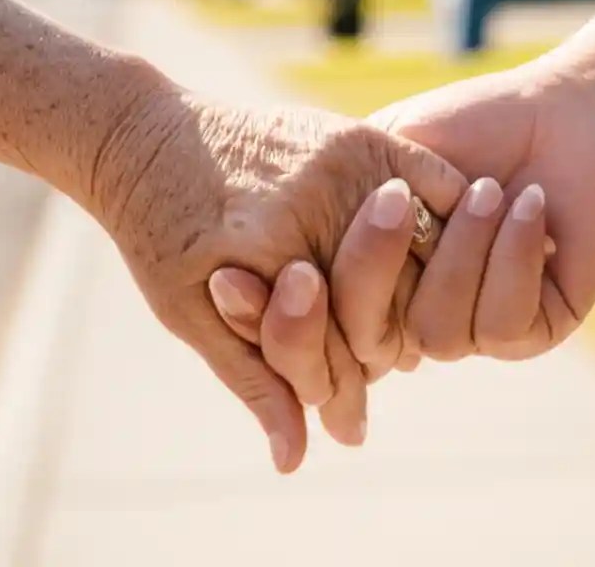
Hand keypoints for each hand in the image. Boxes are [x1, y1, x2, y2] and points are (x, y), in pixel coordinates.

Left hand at [83, 75, 466, 472]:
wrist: (144, 138)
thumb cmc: (158, 233)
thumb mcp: (190, 315)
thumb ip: (256, 380)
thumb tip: (295, 462)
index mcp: (273, 257)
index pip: (344, 349)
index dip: (345, 393)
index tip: (349, 426)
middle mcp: (315, 205)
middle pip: (396, 302)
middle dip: (386, 347)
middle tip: (386, 373)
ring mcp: (342, 162)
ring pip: (425, 249)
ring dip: (426, 288)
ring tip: (411, 323)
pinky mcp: (357, 133)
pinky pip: (432, 180)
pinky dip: (449, 215)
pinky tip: (445, 248)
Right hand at [211, 58, 594, 382]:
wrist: (570, 113)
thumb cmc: (470, 124)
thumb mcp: (375, 150)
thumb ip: (321, 203)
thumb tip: (240, 266)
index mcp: (368, 278)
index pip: (312, 316)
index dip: (281, 302)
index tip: (241, 266)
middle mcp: (411, 316)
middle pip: (361, 338)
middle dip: (368, 272)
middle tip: (385, 203)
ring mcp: (470, 329)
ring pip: (433, 332)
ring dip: (463, 252)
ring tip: (493, 187)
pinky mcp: (531, 331)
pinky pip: (499, 324)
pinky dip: (513, 258)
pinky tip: (532, 205)